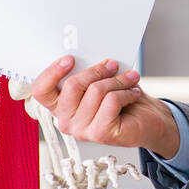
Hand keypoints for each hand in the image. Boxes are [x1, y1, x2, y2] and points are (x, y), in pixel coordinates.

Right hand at [30, 55, 180, 158]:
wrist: (147, 121)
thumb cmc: (121, 99)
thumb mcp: (100, 82)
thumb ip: (86, 73)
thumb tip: (86, 54)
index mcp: (60, 106)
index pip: (41, 90)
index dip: (52, 72)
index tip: (70, 58)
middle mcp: (65, 121)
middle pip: (72, 85)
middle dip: (97, 70)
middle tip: (113, 64)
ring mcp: (81, 130)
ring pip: (95, 91)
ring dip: (118, 80)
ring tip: (130, 79)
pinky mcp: (100, 134)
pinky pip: (111, 101)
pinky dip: (126, 92)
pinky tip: (133, 93)